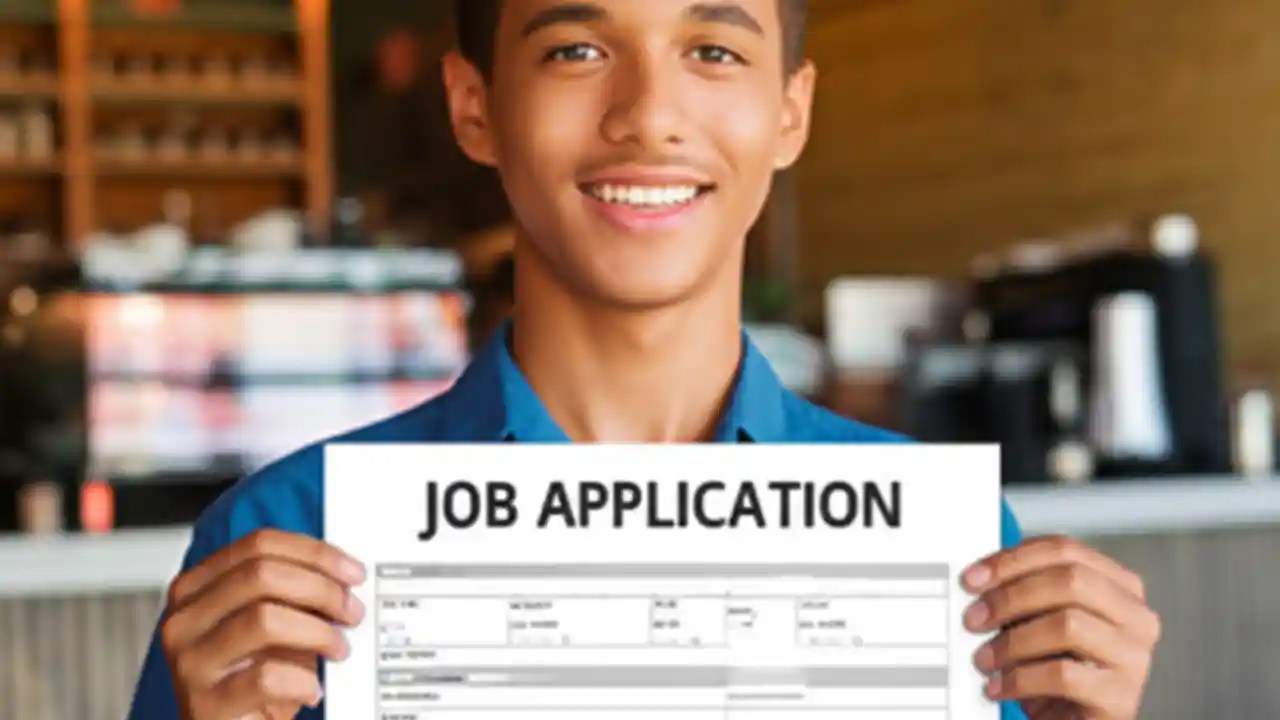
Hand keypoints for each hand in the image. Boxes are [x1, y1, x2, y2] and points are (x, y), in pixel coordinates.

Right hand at [160, 529, 366, 719]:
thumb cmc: (252, 677)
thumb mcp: (271, 625)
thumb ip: (292, 592)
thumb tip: (344, 575)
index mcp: (196, 588)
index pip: (257, 545)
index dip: (313, 552)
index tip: (352, 571)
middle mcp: (184, 620)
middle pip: (261, 575)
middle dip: (321, 589)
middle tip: (352, 611)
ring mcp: (189, 663)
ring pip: (264, 620)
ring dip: (318, 632)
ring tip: (338, 649)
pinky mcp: (205, 705)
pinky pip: (266, 678)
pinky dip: (303, 681)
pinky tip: (312, 689)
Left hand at [962, 536, 1160, 718]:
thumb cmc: (1055, 669)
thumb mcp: (1040, 621)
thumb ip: (1023, 594)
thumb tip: (979, 579)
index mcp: (1119, 586)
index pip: (1066, 550)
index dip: (1013, 559)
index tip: (973, 577)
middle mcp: (1136, 617)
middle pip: (1071, 580)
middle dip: (1011, 596)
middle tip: (974, 617)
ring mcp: (1134, 657)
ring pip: (1068, 625)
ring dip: (1013, 640)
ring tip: (984, 658)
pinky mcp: (1122, 697)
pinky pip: (1063, 675)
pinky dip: (1021, 678)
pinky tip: (999, 686)